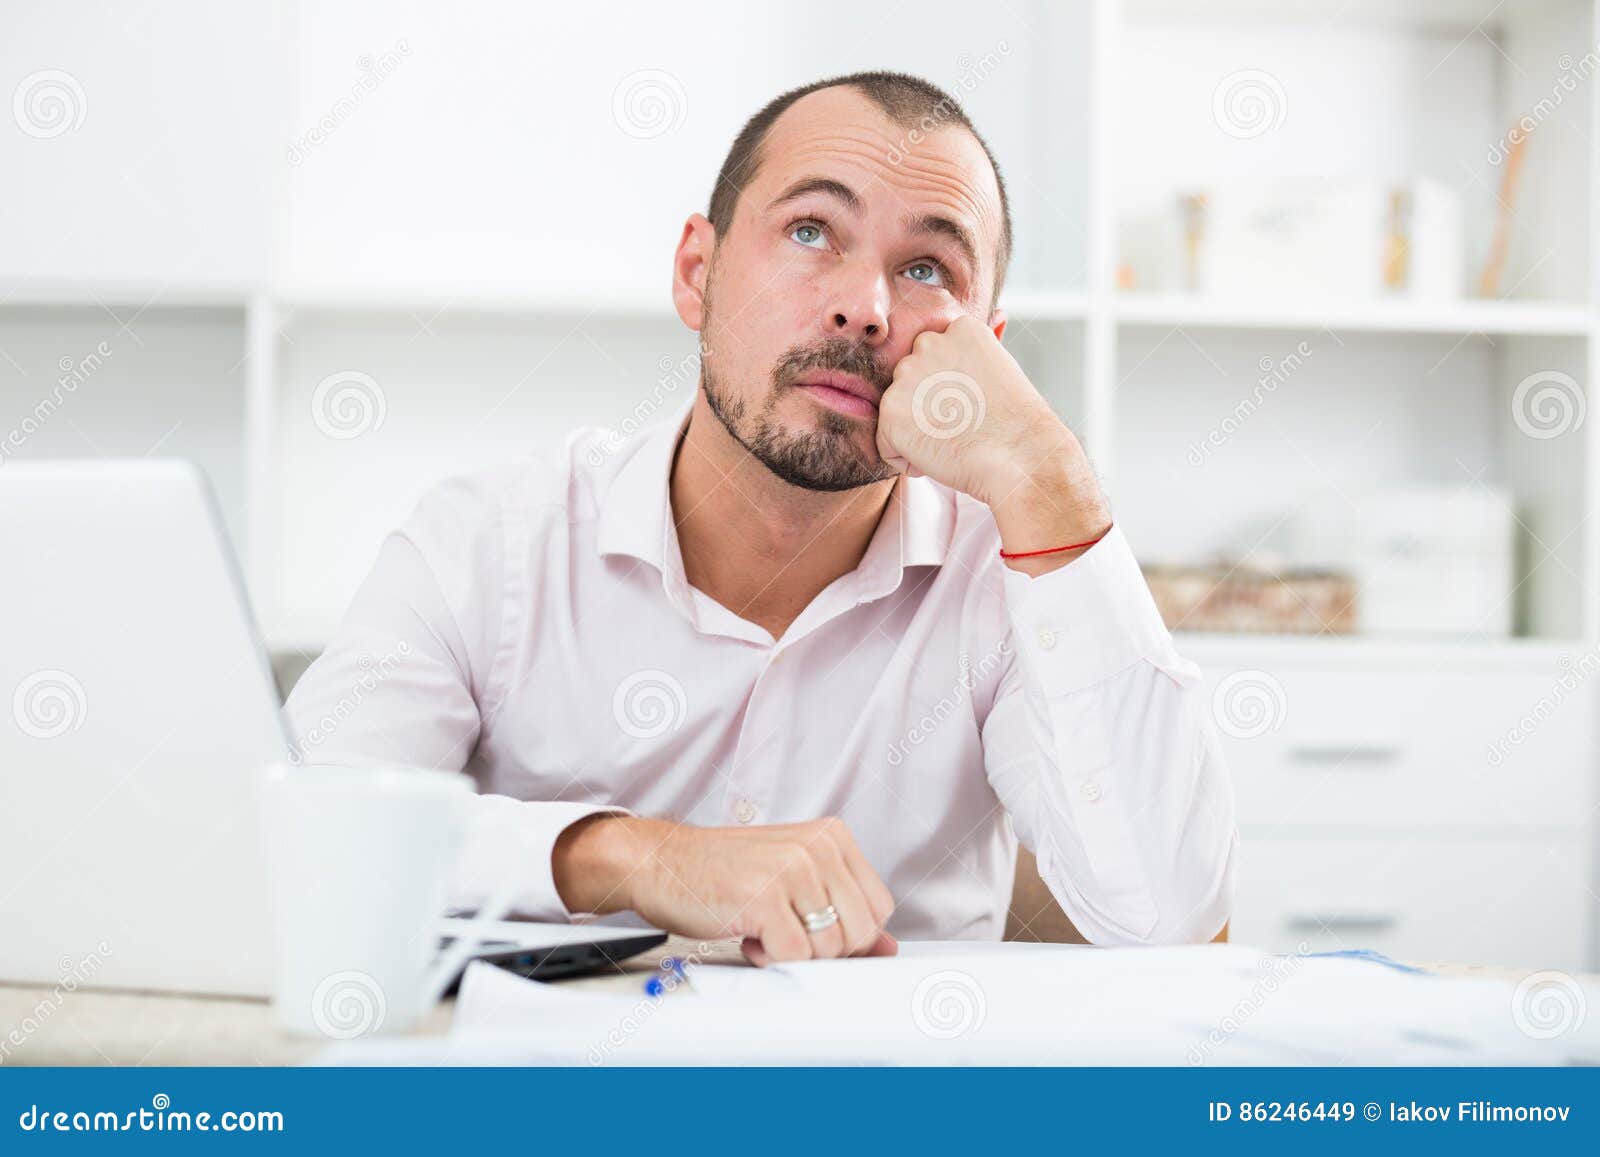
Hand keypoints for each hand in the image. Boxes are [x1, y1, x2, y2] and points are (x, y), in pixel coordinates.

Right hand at [554, 814, 897, 964]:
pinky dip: (770, 958)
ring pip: (831, 949)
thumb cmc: (723, 871)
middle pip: (860, 932)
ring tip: (764, 928)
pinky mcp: (766, 897)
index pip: (879, 907)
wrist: (661, 862)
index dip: (850, 934)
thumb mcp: (793, 879)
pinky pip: (795, 956)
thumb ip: (841, 908)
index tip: (816, 932)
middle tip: (785, 932)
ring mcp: (793, 869)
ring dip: (794, 954)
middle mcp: (818, 847)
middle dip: (824, 949)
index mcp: (832, 837)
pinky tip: (749, 936)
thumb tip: (886, 947)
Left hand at [876, 314, 1110, 572]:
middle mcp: (929, 342)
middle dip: (929, 407)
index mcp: (959, 328)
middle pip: (911, 382)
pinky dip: (907, 458)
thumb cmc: (1017, 424)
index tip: (975, 405)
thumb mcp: (1000, 368)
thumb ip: (974, 351)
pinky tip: (941, 455)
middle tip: (964, 425)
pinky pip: (886, 442)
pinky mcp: (891, 408)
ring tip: (954, 439)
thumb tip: (997, 317)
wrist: (1020, 458)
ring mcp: (907, 374)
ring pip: (897, 411)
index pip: (933, 359)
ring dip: (917, 432)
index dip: (951, 391)